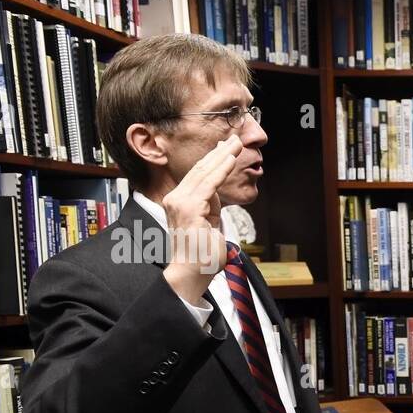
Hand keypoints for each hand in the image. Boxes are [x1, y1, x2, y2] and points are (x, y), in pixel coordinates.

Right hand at [162, 134, 242, 304]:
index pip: (197, 176)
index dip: (213, 160)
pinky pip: (209, 184)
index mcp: (179, 201)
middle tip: (235, 139)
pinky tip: (231, 159)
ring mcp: (181, 202)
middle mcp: (176, 198)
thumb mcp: (208, 223)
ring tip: (237, 143)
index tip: (225, 148)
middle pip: (200, 170)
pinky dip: (221, 169)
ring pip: (205, 173)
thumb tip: (216, 193)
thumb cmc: (201, 255)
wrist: (191, 273)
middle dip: (219, 153)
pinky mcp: (189, 208)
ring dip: (223, 156)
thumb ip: (210, 206)